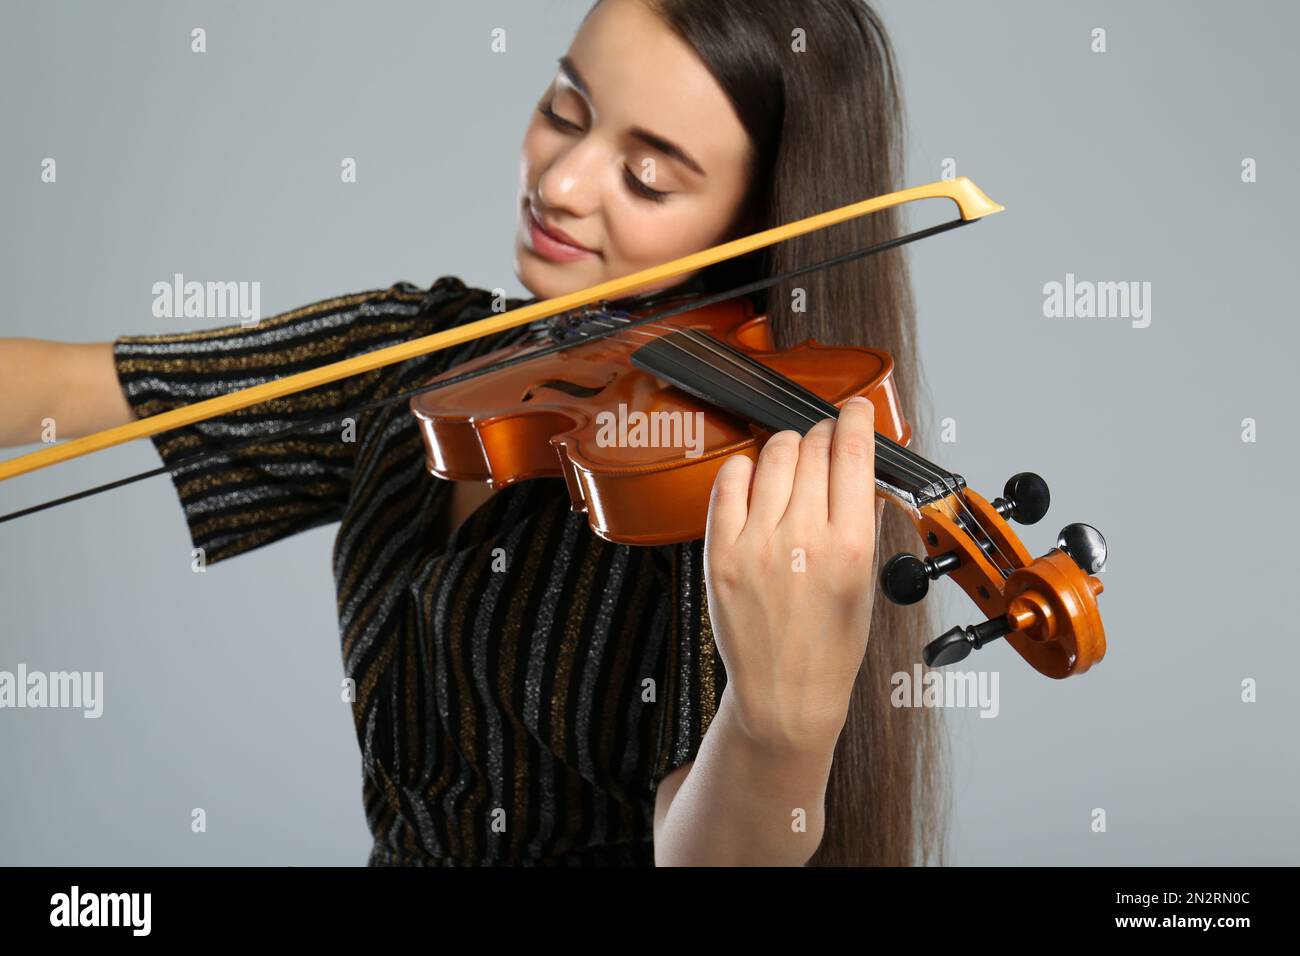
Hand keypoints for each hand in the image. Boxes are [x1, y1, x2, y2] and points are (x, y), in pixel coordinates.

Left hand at [703, 396, 882, 751]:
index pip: (854, 454)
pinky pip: (730, 481)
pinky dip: (745, 469)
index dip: (857, 419)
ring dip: (788, 447)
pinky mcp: (720, 552)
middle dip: (824, 435)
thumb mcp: (866, 582)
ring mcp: (757, 544)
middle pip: (814, 447)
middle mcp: (804, 539)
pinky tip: (755, 479)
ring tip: (793, 462)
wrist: (785, 693)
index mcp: (851, 547)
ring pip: (774, 455)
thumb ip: (862, 523)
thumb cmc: (830, 646)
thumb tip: (859, 472)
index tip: (857, 409)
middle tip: (826, 442)